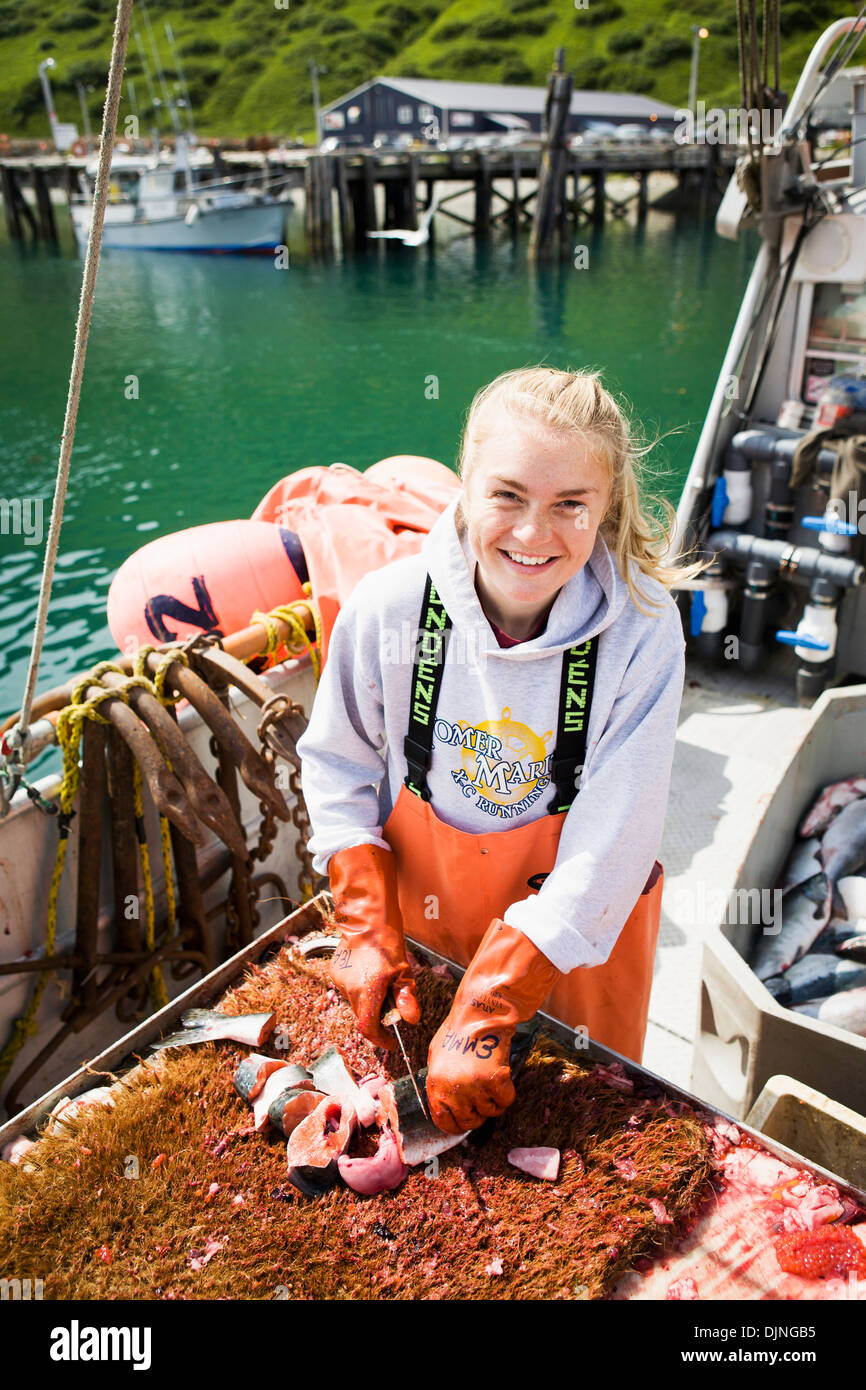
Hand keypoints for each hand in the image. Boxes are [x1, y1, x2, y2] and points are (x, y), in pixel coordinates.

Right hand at [328, 843, 419, 1049]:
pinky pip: (348, 989)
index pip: (368, 1028)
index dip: (380, 1040)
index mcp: (367, 991)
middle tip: (391, 1004)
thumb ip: (407, 998)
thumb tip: (411, 1020)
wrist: (365, 919)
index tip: (391, 1043)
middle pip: (362, 1016)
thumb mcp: (404, 971)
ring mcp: (340, 981)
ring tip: (381, 982)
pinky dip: (359, 989)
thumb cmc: (388, 943)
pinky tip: (368, 973)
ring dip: (367, 1001)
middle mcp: (350, 989)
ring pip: (354, 1003)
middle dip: (377, 1018)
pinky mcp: (335, 972)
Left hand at [426, 918, 558, 1132]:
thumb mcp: (437, 1056)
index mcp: (435, 1084)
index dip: (455, 1125)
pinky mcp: (494, 1081)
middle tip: (483, 1100)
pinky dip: (506, 1093)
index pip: (443, 1121)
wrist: (479, 1014)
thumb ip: (439, 1080)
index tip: (464, 1123)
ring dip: (493, 1102)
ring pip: (489, 1112)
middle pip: (468, 1121)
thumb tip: (443, 1103)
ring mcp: (474, 1087)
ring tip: (491, 1082)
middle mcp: (453, 1089)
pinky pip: (505, 1101)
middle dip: (478, 1114)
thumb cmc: (458, 1031)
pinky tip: (503, 1079)